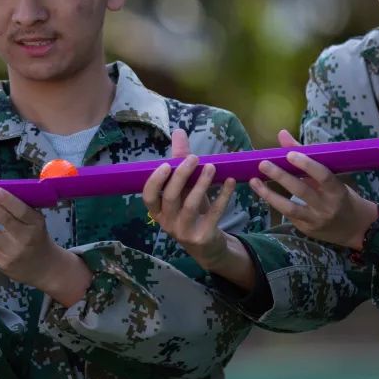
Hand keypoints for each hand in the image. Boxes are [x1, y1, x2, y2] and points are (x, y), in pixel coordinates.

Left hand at [0, 171, 91, 306]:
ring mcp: (13, 253)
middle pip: (5, 220)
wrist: (45, 268)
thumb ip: (11, 197)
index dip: (9, 201)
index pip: (23, 211)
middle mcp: (26, 238)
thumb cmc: (35, 234)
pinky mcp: (3, 264)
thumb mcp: (31, 216)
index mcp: (36, 223)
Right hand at [142, 155, 254, 289]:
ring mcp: (184, 231)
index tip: (166, 164)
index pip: (149, 196)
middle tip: (195, 158)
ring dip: (201, 184)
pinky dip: (223, 195)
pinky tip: (229, 181)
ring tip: (211, 167)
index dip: (155, 181)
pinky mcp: (203, 236)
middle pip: (170, 197)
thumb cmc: (193, 213)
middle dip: (181, 175)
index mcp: (158, 211)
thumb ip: (180, 161)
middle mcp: (167, 222)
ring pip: (190, 205)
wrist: (208, 247)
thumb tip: (178, 131)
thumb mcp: (185, 190)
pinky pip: (213, 213)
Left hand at [248, 130, 377, 248]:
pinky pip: (287, 214)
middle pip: (301, 191)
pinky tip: (261, 191)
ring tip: (254, 180)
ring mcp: (315, 220)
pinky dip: (274, 201)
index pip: (323, 176)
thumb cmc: (343, 196)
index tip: (290, 154)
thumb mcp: (332, 177)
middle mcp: (327, 206)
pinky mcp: (306, 229)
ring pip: (289, 208)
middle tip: (263, 164)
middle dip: (281, 177)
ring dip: (269, 194)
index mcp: (337, 190)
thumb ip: (307, 157)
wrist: (355, 229)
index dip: (307, 165)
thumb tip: (282, 134)